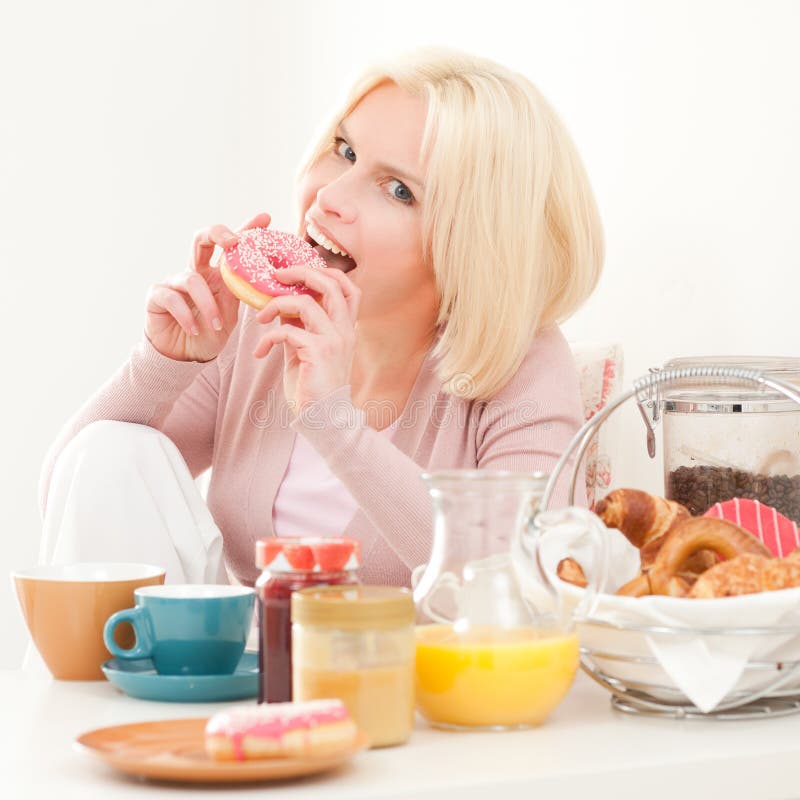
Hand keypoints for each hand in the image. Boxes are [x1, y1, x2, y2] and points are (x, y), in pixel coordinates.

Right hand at [144, 213, 271, 361]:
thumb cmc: (210, 332)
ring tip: (216, 325)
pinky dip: (187, 315)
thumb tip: (269, 277)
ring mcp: (173, 281)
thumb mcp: (231, 311)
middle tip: (233, 242)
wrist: (186, 356)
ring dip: (207, 304)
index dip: (245, 229)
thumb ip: (242, 291)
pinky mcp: (156, 295)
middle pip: (201, 239)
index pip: (230, 247)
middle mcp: (195, 271)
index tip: (264, 218)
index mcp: (216, 273)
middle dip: (217, 234)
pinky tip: (195, 329)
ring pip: (191, 278)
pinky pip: (172, 297)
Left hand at [252, 265, 360, 413]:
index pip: (347, 288)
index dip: (325, 272)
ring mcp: (334, 340)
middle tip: (276, 276)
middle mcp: (344, 331)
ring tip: (260, 318)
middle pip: (332, 284)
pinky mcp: (319, 352)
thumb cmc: (313, 388)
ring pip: (305, 302)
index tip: (296, 274)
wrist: (323, 419)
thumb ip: (298, 328)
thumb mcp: (304, 351)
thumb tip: (281, 309)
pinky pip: (287, 331)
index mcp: (345, 329)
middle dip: (302, 272)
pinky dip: (268, 338)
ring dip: (276, 305)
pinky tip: (260, 353)